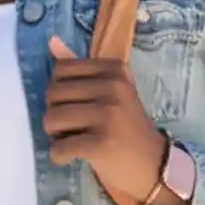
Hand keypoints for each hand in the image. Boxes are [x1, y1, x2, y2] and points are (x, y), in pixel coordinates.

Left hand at [43, 36, 167, 202]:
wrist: (154, 165)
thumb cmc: (125, 126)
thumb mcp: (108, 91)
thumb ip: (78, 67)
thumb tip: (51, 40)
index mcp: (114, 70)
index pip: (60, 70)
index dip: (59, 91)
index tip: (75, 105)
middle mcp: (113, 88)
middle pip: (52, 94)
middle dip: (54, 113)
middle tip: (72, 127)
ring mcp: (109, 116)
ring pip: (51, 119)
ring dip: (55, 135)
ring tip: (73, 139)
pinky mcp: (103, 144)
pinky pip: (59, 147)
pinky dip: (59, 155)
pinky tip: (71, 157)